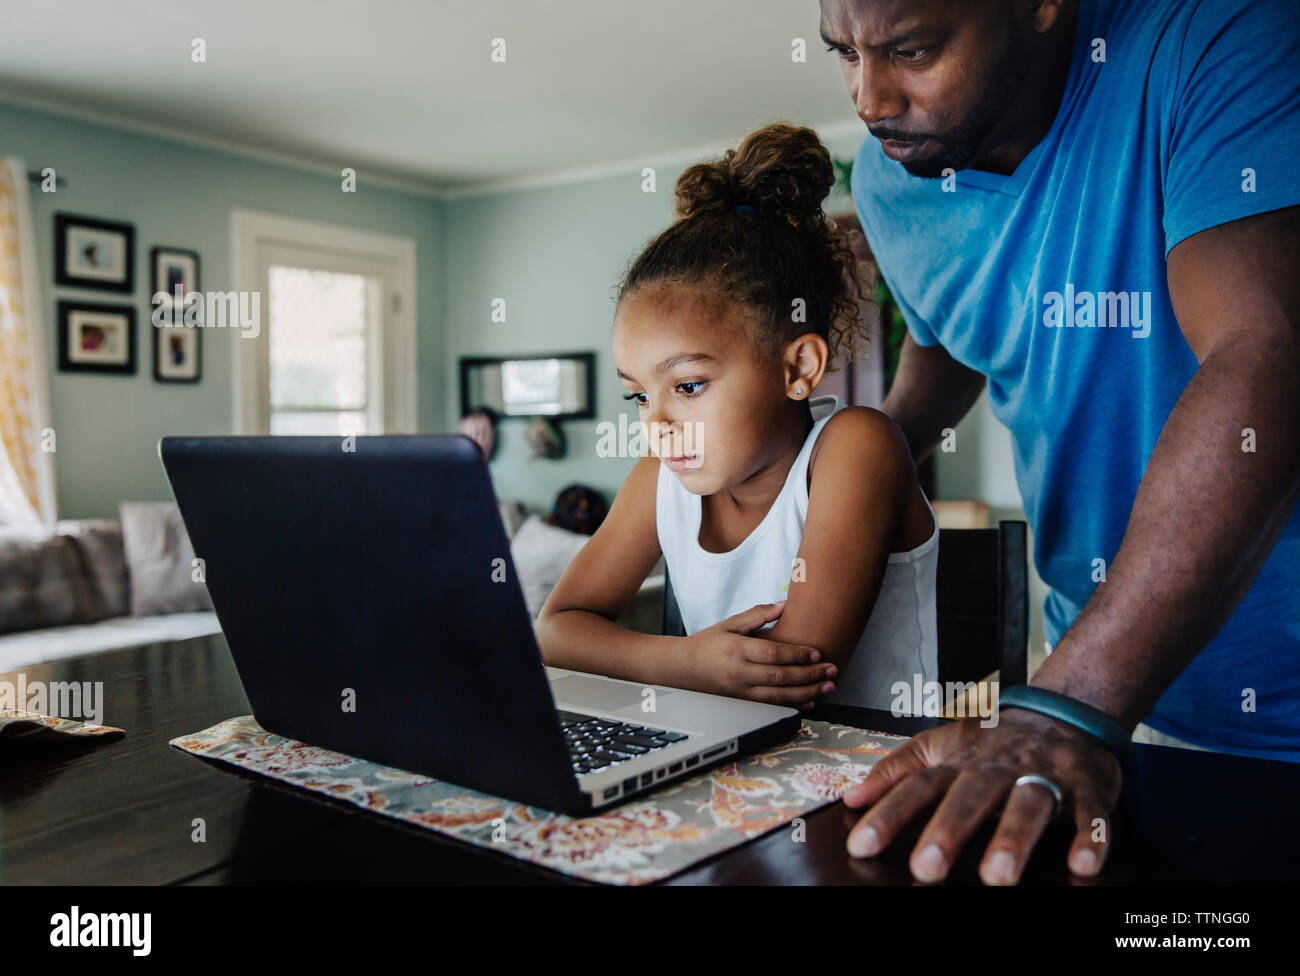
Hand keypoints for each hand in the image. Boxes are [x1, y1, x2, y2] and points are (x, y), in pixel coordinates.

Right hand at [679, 601, 836, 707]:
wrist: (683, 668)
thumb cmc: (707, 644)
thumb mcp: (729, 624)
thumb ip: (757, 615)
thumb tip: (783, 605)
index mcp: (737, 649)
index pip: (773, 654)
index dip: (797, 654)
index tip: (817, 653)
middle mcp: (740, 673)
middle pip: (781, 676)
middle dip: (810, 675)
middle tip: (832, 670)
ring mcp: (741, 691)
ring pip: (780, 696)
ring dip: (808, 692)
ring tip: (828, 687)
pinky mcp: (742, 702)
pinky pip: (772, 706)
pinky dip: (793, 706)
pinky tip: (809, 702)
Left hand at [842, 708, 1122, 883]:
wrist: (1062, 710)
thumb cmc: (994, 740)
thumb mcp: (940, 745)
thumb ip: (896, 770)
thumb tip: (851, 797)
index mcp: (960, 762)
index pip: (918, 786)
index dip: (889, 814)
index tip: (861, 844)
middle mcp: (999, 768)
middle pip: (971, 796)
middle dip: (948, 830)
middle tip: (925, 868)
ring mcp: (1044, 775)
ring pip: (1029, 804)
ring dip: (1013, 838)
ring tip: (996, 876)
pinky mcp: (1087, 785)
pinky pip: (1091, 811)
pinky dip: (1090, 836)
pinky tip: (1081, 864)